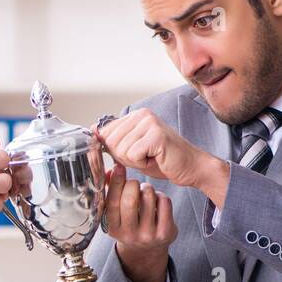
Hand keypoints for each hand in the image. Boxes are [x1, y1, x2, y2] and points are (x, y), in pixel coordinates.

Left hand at [97, 109, 218, 188]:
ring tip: (151, 157)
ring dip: (134, 161)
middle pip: (110, 142)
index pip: (104, 132)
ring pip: (120, 150)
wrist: (190, 167)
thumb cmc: (162, 160)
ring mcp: (150, 122)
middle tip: (144, 157)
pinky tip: (156, 159)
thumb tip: (91, 131)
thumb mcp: (132, 149)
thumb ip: (114, 141)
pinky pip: (132, 155)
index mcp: (135, 115)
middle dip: (123, 157)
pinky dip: (142, 164)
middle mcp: (142, 114)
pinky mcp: (156, 135)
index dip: (114, 150)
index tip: (135, 152)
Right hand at [101, 159, 177, 281]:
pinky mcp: (165, 233)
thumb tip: (110, 171)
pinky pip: (164, 202)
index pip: (112, 201)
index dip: (116, 181)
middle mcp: (129, 234)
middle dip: (133, 184)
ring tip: (146, 194)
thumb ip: (111, 192)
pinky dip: (161, 196)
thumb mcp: (116, 214)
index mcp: (112, 229)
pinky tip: (157, 202)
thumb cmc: (129, 224)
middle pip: (130, 199)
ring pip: (149, 197)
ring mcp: (148, 235)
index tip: (119, 167)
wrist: (147, 250)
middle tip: (135, 184)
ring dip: (148, 189)